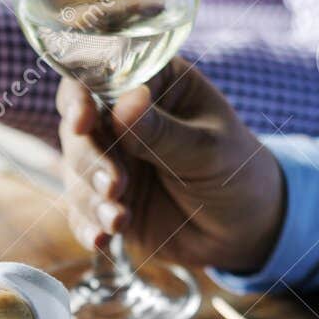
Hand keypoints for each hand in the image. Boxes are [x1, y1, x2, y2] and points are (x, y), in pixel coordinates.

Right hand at [56, 65, 286, 273]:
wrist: (243, 229)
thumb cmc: (237, 173)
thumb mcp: (208, 151)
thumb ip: (164, 133)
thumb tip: (126, 106)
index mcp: (152, 85)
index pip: (100, 78)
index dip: (81, 97)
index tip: (83, 122)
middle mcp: (122, 119)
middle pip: (78, 129)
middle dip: (90, 160)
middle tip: (117, 186)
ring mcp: (111, 161)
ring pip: (75, 172)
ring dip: (90, 198)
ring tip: (120, 220)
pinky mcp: (105, 200)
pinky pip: (81, 210)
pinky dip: (86, 226)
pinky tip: (102, 240)